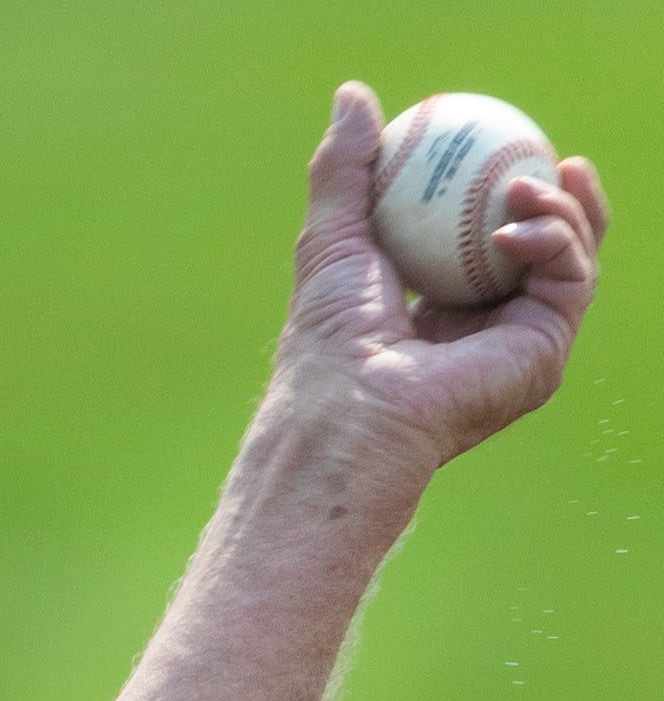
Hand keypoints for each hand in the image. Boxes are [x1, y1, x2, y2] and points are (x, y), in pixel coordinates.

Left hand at [275, 82, 607, 477]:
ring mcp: (517, 345)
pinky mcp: (542, 356)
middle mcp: (483, 332)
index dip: (508, 193)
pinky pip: (571, 278)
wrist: (348, 409)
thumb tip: (353, 94)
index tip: (511, 146)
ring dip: (562, 209)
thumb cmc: (327, 340)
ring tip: (528, 185)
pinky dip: (555, 241)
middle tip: (553, 157)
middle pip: (543, 250)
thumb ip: (346, 171)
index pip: (488, 242)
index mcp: (438, 312)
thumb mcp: (332, 238)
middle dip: (559, 199)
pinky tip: (517, 227)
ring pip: (569, 257)